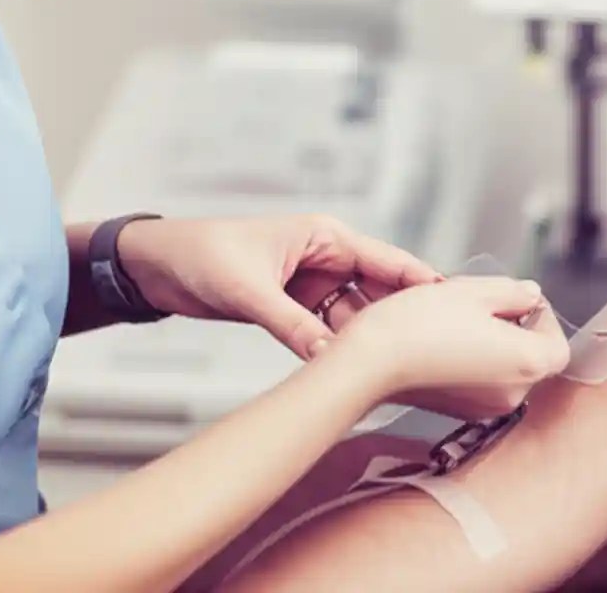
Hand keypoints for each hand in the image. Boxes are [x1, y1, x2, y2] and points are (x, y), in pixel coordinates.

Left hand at [115, 215, 440, 358]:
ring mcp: (312, 287)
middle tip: (431, 346)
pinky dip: (338, 350)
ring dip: (367, 340)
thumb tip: (328, 356)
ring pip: (354, 317)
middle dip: (400, 318)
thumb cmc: (200, 255)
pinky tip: (354, 370)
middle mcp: (326, 260)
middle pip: (378, 292)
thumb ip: (291, 323)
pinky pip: (328, 332)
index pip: (386, 260)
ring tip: (396, 365)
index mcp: (325, 236)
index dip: (420, 282)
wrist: (155, 267)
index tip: (452, 303)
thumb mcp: (249, 289)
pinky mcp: (294, 309)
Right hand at [320, 276, 570, 403]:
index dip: (541, 316)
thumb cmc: (420, 325)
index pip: (558, 341)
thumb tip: (531, 295)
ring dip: (493, 342)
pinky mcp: (462, 411)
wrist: (370, 363)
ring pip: (506, 367)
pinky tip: (445, 341)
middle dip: (515, 327)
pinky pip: (483, 381)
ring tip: (459, 319)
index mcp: (527, 362)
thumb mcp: (474, 292)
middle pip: (533, 356)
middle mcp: (513, 394)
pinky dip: (474, 360)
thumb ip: (513, 292)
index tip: (516, 299)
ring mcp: (487, 407)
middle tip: (482, 303)